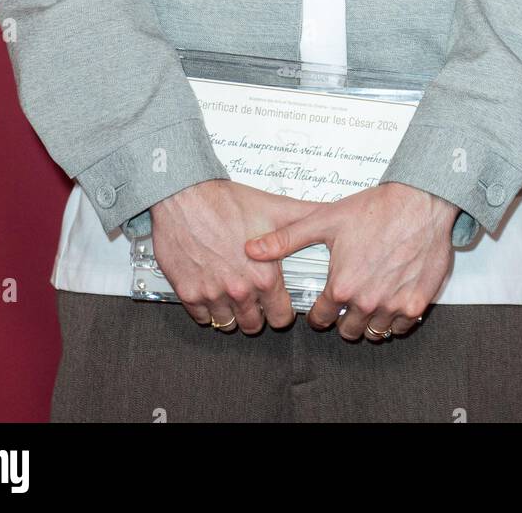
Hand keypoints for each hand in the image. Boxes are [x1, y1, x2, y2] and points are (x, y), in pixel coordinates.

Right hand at [150, 181, 318, 334]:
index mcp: (264, 276)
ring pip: (227, 324)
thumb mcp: (275, 209)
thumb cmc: (228, 201)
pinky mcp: (188, 293)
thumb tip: (335, 215)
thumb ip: (306, 219)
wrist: (186, 195)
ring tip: (232, 295)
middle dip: (256, 314)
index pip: (281, 318)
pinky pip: (201, 317)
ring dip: (231, 313)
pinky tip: (211, 291)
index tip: (276, 303)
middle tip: (253, 299)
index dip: (280, 310)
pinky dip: (206, 309)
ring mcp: (212, 294)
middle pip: (253, 325)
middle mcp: (239, 290)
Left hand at [244, 182, 458, 340]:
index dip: (318, 313)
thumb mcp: (325, 220)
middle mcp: (367, 302)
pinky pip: (401, 327)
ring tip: (367, 300)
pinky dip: (395, 318)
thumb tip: (251, 249)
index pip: (321, 319)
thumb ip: (286, 239)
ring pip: (375, 332)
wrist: (420, 202)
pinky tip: (390, 299)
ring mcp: (394, 306)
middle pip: (348, 331)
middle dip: (343, 319)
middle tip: (345, 301)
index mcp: (342, 286)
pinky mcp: (418, 304)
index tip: (322, 305)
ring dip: (368, 321)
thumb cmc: (375, 208)